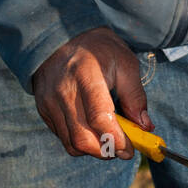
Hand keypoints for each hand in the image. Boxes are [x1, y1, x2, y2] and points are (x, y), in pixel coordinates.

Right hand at [31, 26, 152, 158]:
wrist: (62, 36)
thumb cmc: (99, 50)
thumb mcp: (125, 63)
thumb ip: (136, 96)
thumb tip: (144, 126)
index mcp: (86, 74)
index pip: (99, 117)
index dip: (116, 139)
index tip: (129, 150)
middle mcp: (64, 90)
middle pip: (82, 138)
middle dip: (106, 151)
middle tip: (122, 149)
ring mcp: (49, 101)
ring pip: (71, 143)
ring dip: (93, 151)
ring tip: (108, 140)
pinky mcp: (43, 109)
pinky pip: (62, 137)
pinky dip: (79, 142)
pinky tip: (91, 131)